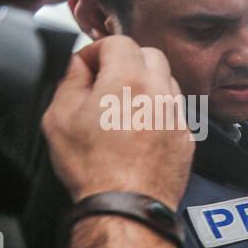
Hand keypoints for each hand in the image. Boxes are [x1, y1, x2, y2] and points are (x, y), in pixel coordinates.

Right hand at [42, 35, 193, 205]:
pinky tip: (139, 129)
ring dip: (145, 84)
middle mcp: (160, 92)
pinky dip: (158, 110)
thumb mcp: (60, 115)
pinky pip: (174, 111)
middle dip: (126, 61)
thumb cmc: (94, 167)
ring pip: (166, 82)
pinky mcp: (187, 137)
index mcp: (129, 79)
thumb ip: (71, 79)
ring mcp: (178, 115)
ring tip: (121, 107)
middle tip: (105, 81)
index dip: (97, 50)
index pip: (119, 41)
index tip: (86, 66)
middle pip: (150, 55)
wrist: (127, 206)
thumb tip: (80, 64)